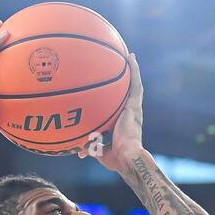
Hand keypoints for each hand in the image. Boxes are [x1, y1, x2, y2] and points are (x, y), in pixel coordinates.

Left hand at [78, 52, 143, 170]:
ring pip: (135, 86)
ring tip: (130, 56)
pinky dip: (134, 71)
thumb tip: (79, 149)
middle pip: (131, 93)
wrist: (127, 156)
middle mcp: (132, 114)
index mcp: (125, 123)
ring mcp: (134, 109)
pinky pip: (134, 84)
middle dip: (129, 80)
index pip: (124, 107)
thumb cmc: (115, 158)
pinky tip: (131, 59)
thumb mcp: (99, 150)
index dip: (122, 98)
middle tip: (127, 65)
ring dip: (134, 71)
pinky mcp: (134, 106)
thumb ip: (91, 146)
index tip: (119, 88)